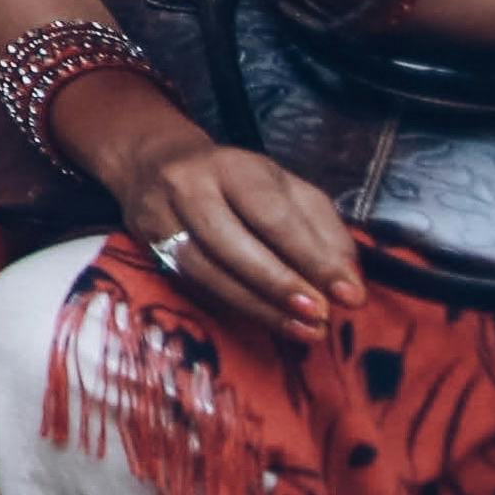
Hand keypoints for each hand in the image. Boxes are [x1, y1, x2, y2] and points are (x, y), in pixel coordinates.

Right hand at [108, 133, 361, 341]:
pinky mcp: (146, 246)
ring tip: (302, 329)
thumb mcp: (285, 188)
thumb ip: (322, 228)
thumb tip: (347, 279)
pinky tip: (267, 321)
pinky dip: (234, 307)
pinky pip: (192, 284)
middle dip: (280, 284)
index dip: (312, 257)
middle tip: (319, 315)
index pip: (272, 214)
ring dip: (258, 306)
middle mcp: (188, 187)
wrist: (154, 165)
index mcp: (231, 166)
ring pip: (206, 270)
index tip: (348, 294)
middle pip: (232, 242)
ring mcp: (160, 217)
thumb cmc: (236, 180)